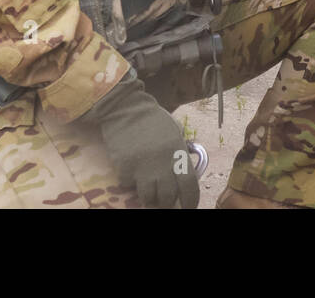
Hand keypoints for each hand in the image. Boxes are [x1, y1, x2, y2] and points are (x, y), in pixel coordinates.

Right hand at [77, 76, 198, 207]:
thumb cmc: (152, 120)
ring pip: (148, 197)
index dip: (190, 200)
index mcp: (178, 152)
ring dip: (149, 197)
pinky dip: (130, 182)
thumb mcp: (174, 133)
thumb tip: (184, 175)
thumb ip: (179, 152)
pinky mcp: (124, 168)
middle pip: (168, 196)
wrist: (126, 108)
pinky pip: (128, 184)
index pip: (189, 185)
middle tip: (164, 201)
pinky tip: (130, 170)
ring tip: (148, 191)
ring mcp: (142, 166)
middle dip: (166, 202)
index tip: (188, 207)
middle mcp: (162, 162)